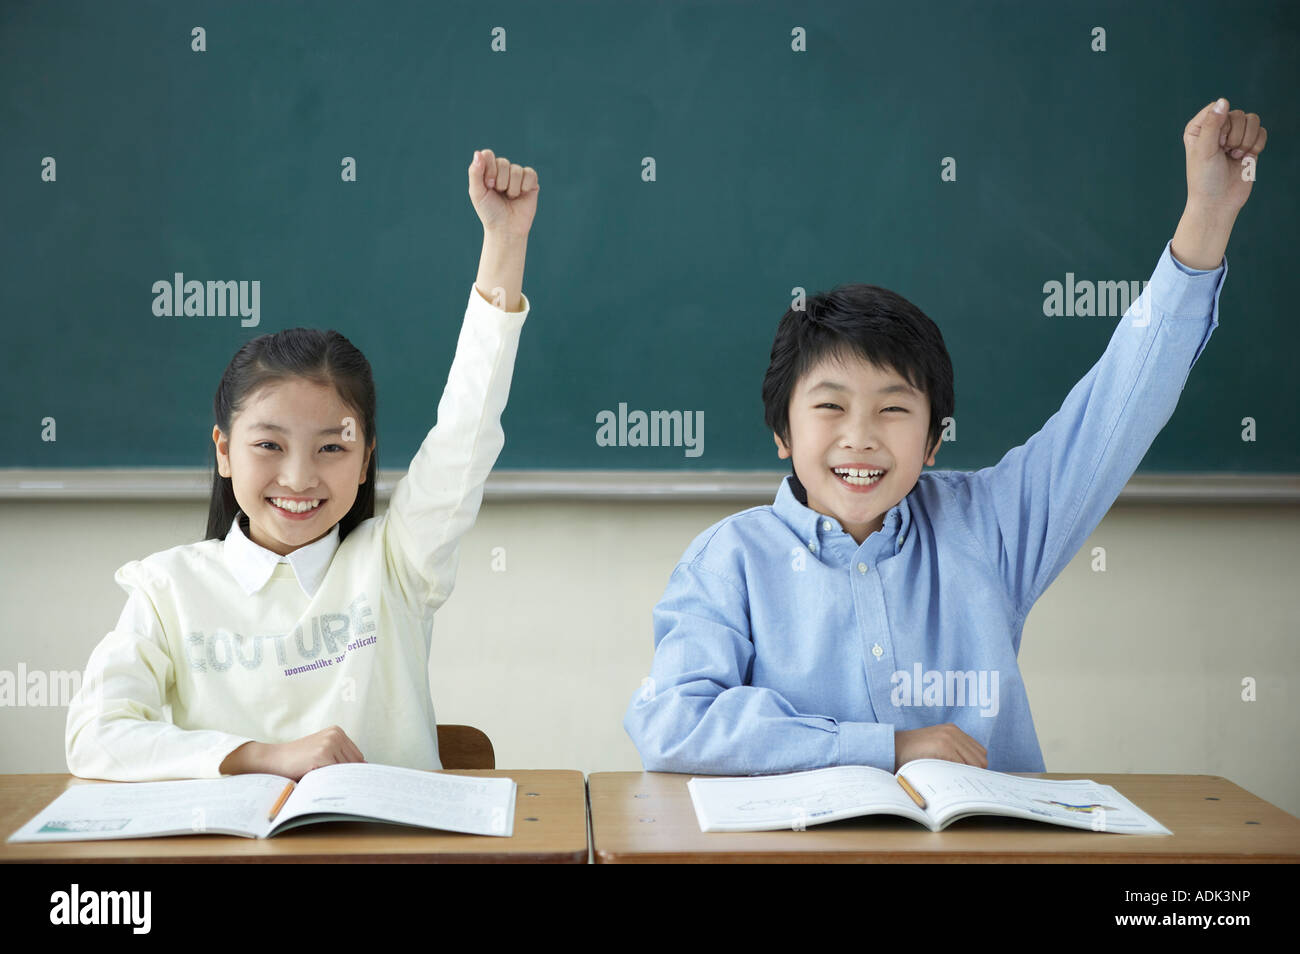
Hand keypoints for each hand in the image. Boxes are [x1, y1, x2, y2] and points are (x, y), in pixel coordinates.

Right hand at [219, 725, 364, 779]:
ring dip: (337, 779)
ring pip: (345, 770)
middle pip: (354, 763)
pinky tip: (322, 785)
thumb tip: (364, 770)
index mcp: (337, 732)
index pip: (357, 756)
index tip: (352, 783)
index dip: (352, 771)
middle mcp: (335, 735)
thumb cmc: (298, 760)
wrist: (273, 759)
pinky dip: (330, 782)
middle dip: (347, 776)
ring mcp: (329, 744)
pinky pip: (334, 774)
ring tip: (324, 784)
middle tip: (338, 788)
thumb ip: (340, 757)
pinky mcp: (322, 755)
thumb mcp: (322, 752)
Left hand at [468, 148, 538, 238]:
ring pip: (516, 170)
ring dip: (512, 188)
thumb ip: (475, 173)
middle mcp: (503, 170)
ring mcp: (517, 176)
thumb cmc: (490, 212)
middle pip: (503, 162)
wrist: (506, 229)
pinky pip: (530, 174)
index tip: (488, 185)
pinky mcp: (531, 182)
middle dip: (500, 181)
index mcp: (488, 170)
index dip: (489, 169)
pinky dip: (524, 186)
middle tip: (499, 193)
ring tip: (510, 198)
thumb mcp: (477, 193)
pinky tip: (521, 195)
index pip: (488, 154)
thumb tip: (477, 153)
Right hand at [894, 723, 987, 771]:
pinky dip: (959, 775)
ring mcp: (949, 737)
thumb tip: (974, 773)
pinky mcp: (943, 745)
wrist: (892, 748)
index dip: (975, 767)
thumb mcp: (936, 748)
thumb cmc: (912, 754)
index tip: (966, 777)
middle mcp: (954, 731)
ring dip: (967, 774)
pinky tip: (948, 779)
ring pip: (975, 763)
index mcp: (953, 731)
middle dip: (974, 773)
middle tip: (960, 782)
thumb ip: (953, 753)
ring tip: (953, 780)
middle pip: (981, 759)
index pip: (980, 753)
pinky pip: (963, 765)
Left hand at [1183, 97, 1266, 216]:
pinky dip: (1256, 146)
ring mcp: (1234, 136)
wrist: (1218, 202)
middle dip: (1234, 136)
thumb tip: (1223, 100)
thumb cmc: (1204, 178)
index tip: (1215, 144)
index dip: (1221, 125)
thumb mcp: (1204, 149)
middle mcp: (1216, 129)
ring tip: (1233, 157)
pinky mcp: (1249, 145)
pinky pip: (1262, 132)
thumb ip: (1213, 124)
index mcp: (1199, 128)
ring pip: (1252, 120)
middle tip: (1224, 153)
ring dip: (1245, 141)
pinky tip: (1245, 159)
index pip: (1218, 108)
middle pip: (1237, 114)